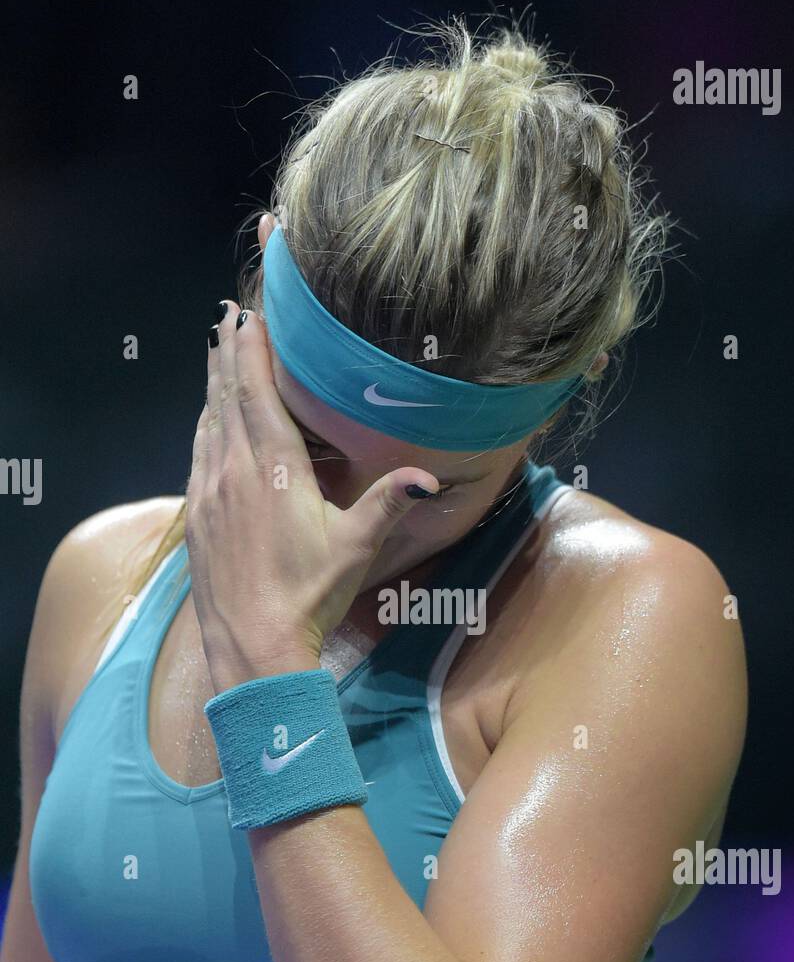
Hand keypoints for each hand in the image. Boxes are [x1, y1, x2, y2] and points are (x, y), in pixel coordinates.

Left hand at [185, 301, 439, 692]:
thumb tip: (429, 476)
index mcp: (273, 469)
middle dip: (227, 354)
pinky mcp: (195, 519)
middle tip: (226, 318)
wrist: (252, 646)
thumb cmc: (309, 595)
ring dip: (213, 386)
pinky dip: (204, 427)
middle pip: (226, 397)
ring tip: (216, 356)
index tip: (249, 315)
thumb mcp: (356, 546)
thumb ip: (388, 502)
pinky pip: (197, 456)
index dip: (252, 350)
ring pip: (207, 424)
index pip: (258, 393)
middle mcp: (233, 471)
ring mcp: (208, 494)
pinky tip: (208, 424)